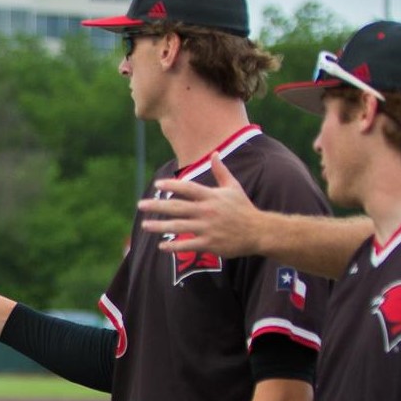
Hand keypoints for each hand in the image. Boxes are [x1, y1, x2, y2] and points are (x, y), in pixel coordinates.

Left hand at [137, 152, 262, 258]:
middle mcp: (208, 211)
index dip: (172, 185)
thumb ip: (221, 171)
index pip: (188, 188)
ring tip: (145, 225)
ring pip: (179, 226)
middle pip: (178, 207)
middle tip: (140, 205)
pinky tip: (161, 246)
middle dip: (158, 206)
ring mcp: (208, 228)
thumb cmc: (244, 208)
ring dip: (160, 226)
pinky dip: (174, 246)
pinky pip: (188, 245)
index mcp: (212, 197)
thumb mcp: (234, 187)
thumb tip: (214, 153)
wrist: (260, 231)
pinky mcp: (211, 244)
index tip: (157, 185)